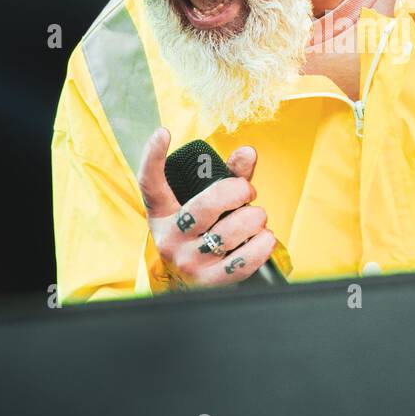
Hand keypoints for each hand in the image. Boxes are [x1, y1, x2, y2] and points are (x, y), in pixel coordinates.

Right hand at [136, 127, 275, 288]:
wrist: (196, 281)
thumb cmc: (205, 232)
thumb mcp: (207, 202)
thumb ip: (228, 176)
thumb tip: (248, 153)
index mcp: (162, 214)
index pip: (151, 184)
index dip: (153, 158)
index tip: (164, 133)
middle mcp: (169, 238)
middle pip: (206, 205)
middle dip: (238, 191)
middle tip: (248, 191)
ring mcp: (187, 262)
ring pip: (230, 231)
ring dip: (255, 218)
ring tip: (257, 218)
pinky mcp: (209, 282)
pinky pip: (242, 261)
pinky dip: (261, 245)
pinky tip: (264, 237)